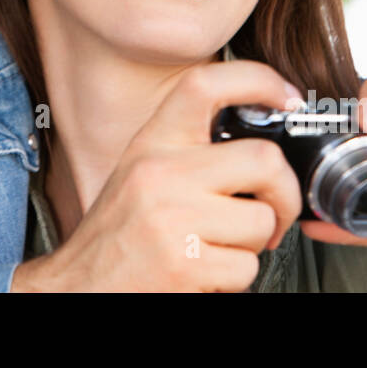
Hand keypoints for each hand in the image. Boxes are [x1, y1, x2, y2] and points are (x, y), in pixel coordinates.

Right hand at [11, 60, 306, 291]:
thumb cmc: (117, 235)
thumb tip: (260, 147)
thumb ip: (190, 152)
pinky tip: (205, 272)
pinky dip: (235, 278)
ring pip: (261, 222)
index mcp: (153, 143)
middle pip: (263, 159)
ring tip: (218, 247)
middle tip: (274, 210)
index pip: (206, 85)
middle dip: (284, 193)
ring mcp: (173, 219)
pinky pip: (246, 269)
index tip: (287, 97)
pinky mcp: (184, 265)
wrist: (79, 287)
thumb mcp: (142, 173)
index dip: (257, 80)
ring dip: (252, 244)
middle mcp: (161, 173)